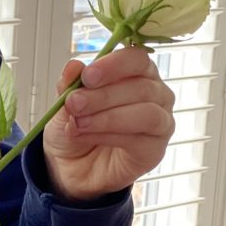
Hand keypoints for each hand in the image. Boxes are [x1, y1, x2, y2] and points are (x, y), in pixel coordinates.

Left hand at [41, 46, 174, 202]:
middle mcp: (155, 93)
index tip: (88, 76)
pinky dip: (109, 136)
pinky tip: (86, 135)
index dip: (114, 65)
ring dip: (108, 117)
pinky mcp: (155, 150)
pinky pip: (140, 139)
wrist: (70, 166)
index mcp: (137, 72)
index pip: (137, 58)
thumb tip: (74, 66)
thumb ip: (70, 84)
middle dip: (104, 95)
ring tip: (79, 123)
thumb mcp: (64, 103)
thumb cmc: (76, 126)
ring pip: (146, 113)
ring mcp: (160, 122)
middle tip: (74, 104)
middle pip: (141, 86)